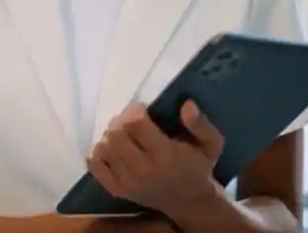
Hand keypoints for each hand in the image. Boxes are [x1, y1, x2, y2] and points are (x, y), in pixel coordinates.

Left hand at [87, 100, 224, 218]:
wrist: (188, 202)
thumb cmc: (197, 167)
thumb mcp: (211, 144)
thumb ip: (201, 124)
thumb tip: (186, 105)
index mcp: (165, 155)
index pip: (135, 124)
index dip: (134, 110)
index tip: (141, 108)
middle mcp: (143, 169)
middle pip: (115, 134)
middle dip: (120, 120)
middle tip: (130, 120)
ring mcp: (127, 182)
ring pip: (104, 147)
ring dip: (110, 134)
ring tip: (123, 133)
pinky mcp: (117, 190)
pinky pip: (96, 166)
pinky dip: (98, 152)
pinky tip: (110, 148)